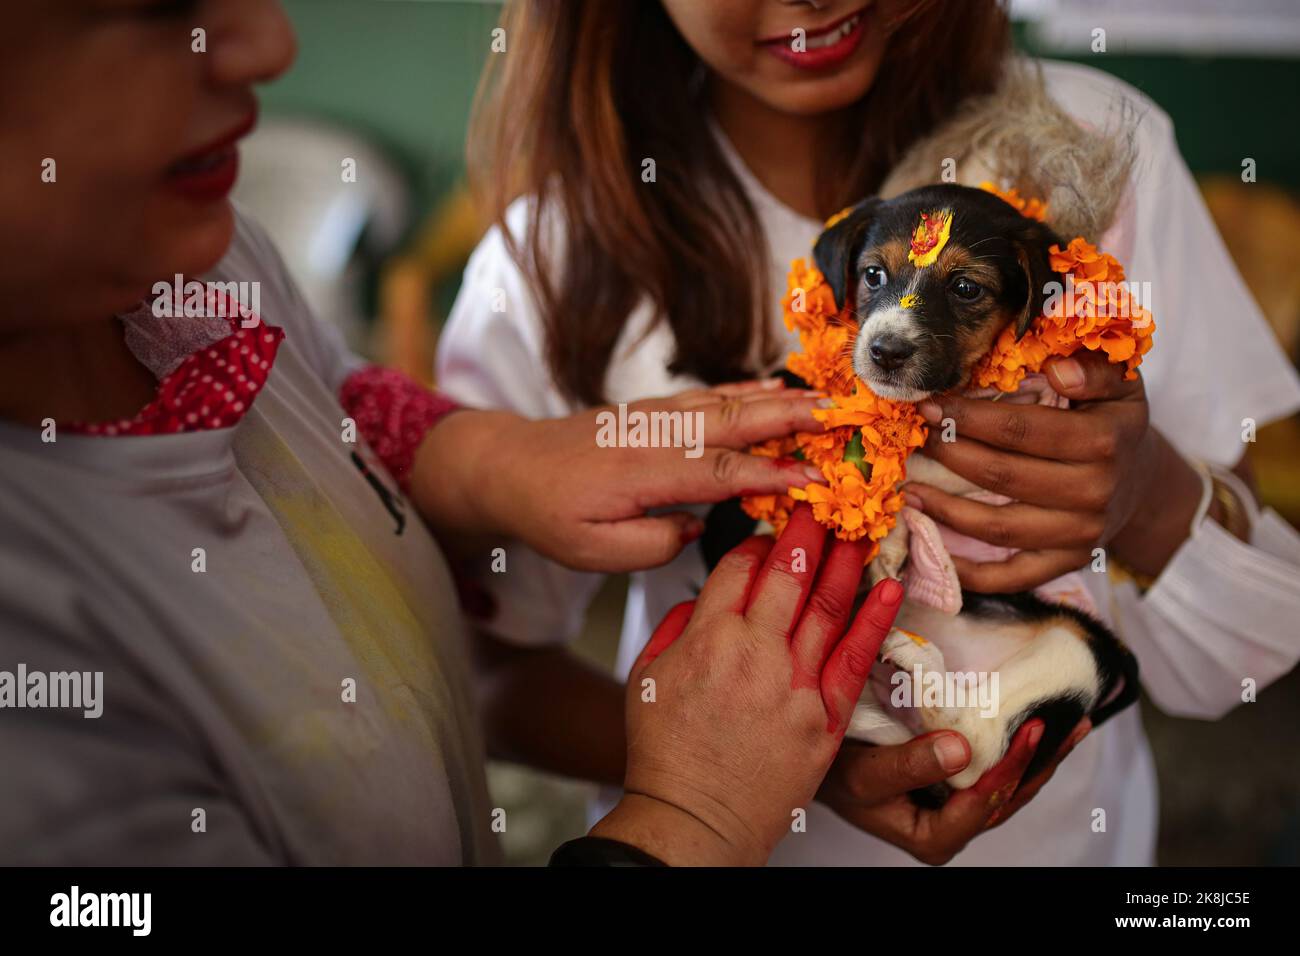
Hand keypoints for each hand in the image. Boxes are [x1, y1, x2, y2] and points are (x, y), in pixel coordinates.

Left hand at [413, 379, 824, 571]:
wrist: (510, 465)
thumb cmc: (549, 514)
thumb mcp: (591, 551)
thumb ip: (650, 544)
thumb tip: (696, 528)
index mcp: (640, 472)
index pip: (717, 472)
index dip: (768, 475)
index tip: (814, 478)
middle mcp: (652, 434)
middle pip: (731, 422)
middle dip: (789, 419)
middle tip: (840, 416)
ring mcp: (653, 416)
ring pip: (722, 403)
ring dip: (775, 401)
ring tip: (822, 399)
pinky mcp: (652, 409)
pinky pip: (705, 396)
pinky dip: (743, 390)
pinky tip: (771, 389)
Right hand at [590, 505, 901, 865]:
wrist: (694, 817)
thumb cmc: (666, 753)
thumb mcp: (645, 677)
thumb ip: (674, 626)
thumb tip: (703, 596)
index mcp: (706, 638)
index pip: (738, 569)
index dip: (755, 545)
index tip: (768, 536)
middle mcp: (752, 652)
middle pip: (787, 574)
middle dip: (806, 534)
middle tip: (821, 509)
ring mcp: (793, 683)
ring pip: (826, 605)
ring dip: (844, 561)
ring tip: (858, 531)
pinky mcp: (824, 716)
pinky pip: (856, 657)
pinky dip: (876, 618)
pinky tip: (890, 587)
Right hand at [818, 718, 1089, 865]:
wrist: (818, 766)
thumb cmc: (836, 774)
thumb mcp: (864, 774)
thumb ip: (909, 765)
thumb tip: (963, 750)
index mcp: (934, 836)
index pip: (984, 805)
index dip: (1009, 770)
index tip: (1029, 731)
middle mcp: (953, 826)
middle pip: (1009, 797)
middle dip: (1041, 762)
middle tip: (1067, 724)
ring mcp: (958, 805)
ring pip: (1011, 784)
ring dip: (1042, 755)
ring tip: (1072, 723)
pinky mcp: (958, 783)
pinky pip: (997, 768)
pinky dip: (1023, 746)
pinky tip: (1045, 724)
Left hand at [906, 351, 1186, 591]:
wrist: (1142, 477)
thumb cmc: (1113, 419)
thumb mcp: (1119, 382)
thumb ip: (1094, 369)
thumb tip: (1057, 370)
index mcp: (1103, 441)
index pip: (1020, 430)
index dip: (969, 418)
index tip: (930, 406)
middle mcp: (1094, 492)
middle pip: (1004, 476)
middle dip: (951, 455)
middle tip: (920, 438)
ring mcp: (1081, 534)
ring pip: (1000, 528)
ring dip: (946, 511)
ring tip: (910, 490)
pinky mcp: (1067, 563)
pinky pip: (1012, 576)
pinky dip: (968, 572)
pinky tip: (932, 546)